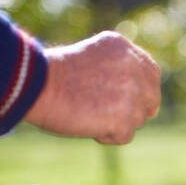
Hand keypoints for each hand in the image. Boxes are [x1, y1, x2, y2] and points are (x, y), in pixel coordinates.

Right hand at [24, 31, 160, 143]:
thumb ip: (118, 69)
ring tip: (88, 112)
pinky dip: (106, 136)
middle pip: (150, 99)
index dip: (144, 90)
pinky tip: (87, 123)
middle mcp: (132, 66)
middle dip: (133, 110)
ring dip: (117, 122)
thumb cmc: (54, 76)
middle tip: (105, 112)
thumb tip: (140, 96)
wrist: (34, 85)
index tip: (133, 101)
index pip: (151, 72)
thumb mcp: (92, 59)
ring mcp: (131, 92)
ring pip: (138, 119)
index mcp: (123, 48)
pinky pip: (125, 136)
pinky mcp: (124, 117)